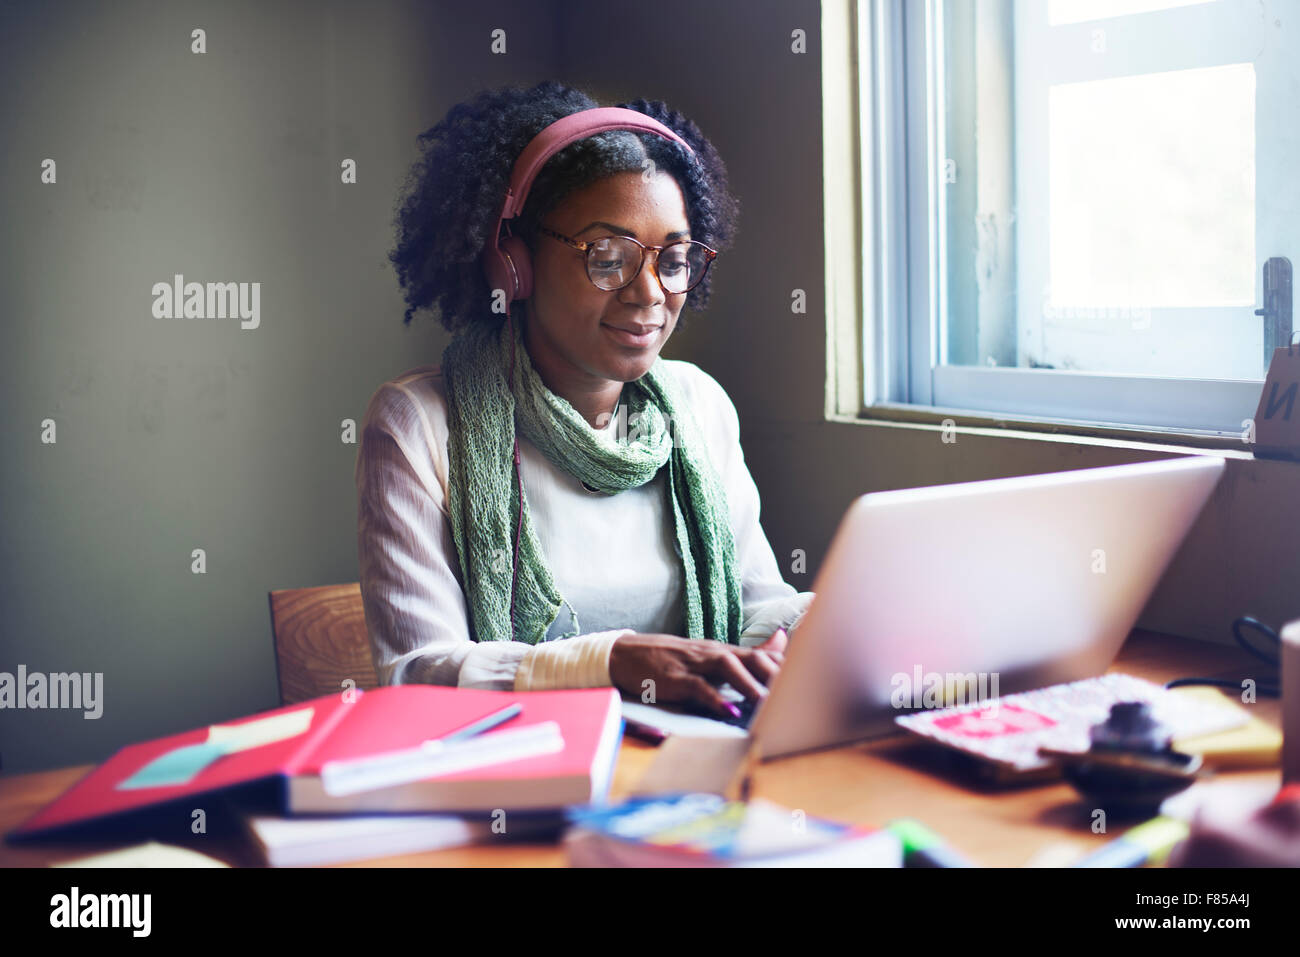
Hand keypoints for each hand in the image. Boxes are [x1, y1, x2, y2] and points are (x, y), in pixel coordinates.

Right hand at [609, 627, 787, 720]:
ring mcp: (694, 663)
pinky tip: (727, 712)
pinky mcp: (675, 677)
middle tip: (798, 693)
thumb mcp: (711, 656)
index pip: (763, 656)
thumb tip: (783, 640)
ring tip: (768, 703)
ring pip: (729, 667)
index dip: (788, 668)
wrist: (626, 654)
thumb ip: (747, 654)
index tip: (811, 682)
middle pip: (752, 658)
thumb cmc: (673, 660)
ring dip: (750, 685)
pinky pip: (697, 686)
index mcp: (725, 651)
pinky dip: (714, 699)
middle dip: (777, 675)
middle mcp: (714, 653)